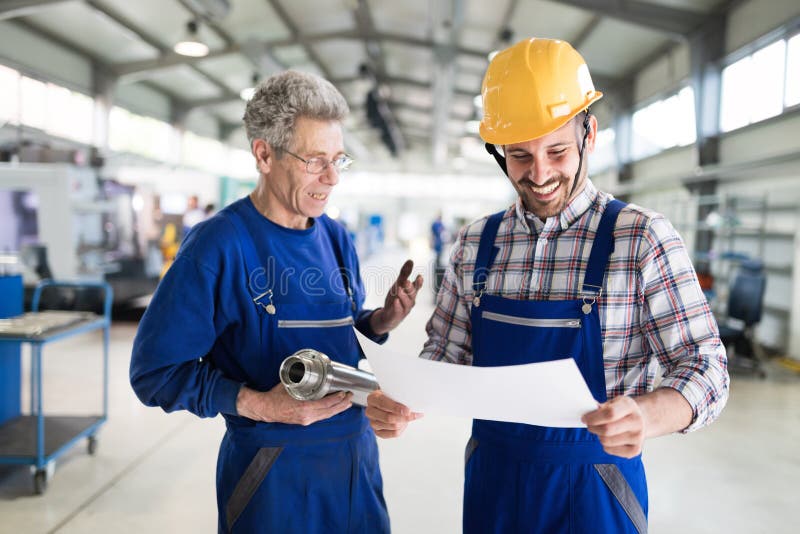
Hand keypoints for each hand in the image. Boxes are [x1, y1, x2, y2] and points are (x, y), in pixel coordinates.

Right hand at [236, 384, 351, 425]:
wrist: (266, 409)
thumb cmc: (275, 397)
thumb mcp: (290, 385)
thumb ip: (300, 379)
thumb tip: (307, 369)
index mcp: (304, 407)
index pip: (326, 404)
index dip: (337, 399)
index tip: (344, 393)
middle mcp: (307, 416)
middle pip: (330, 411)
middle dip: (342, 404)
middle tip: (350, 397)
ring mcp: (306, 420)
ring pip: (327, 415)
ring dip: (338, 409)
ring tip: (346, 403)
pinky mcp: (305, 421)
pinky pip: (321, 416)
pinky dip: (330, 411)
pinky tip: (334, 408)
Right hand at [365, 389, 422, 437]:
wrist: (386, 402)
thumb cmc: (390, 397)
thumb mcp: (392, 392)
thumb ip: (399, 397)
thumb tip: (412, 404)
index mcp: (372, 398)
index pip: (383, 403)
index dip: (396, 408)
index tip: (407, 410)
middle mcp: (370, 411)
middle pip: (387, 418)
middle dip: (402, 417)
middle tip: (413, 415)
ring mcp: (372, 423)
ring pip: (392, 426)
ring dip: (403, 423)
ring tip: (408, 417)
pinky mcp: (377, 432)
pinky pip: (393, 434)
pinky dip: (401, 429)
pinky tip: (404, 424)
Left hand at [370, 259, 423, 334]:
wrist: (388, 316)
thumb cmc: (396, 299)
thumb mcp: (399, 284)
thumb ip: (404, 274)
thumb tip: (410, 260)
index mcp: (411, 293)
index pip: (417, 287)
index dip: (419, 282)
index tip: (419, 276)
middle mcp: (410, 301)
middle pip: (412, 294)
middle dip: (410, 288)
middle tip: (406, 281)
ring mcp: (404, 309)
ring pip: (406, 303)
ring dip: (403, 296)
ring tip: (399, 290)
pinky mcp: (397, 315)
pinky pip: (398, 311)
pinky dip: (398, 306)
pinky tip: (396, 301)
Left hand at [581, 396, 645, 457]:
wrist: (641, 420)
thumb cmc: (622, 410)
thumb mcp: (612, 402)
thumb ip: (600, 407)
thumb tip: (587, 411)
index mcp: (629, 406)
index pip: (610, 413)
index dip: (593, 417)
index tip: (585, 418)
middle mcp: (637, 422)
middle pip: (607, 430)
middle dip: (593, 428)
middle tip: (590, 425)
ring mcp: (638, 437)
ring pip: (606, 441)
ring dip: (599, 436)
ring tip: (602, 431)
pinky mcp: (635, 450)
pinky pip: (610, 450)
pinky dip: (605, 445)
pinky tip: (610, 438)